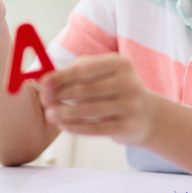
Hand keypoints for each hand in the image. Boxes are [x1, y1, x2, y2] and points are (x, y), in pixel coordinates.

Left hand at [38, 53, 157, 144]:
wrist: (147, 115)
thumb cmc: (116, 90)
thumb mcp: (105, 73)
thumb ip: (79, 71)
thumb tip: (47, 78)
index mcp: (121, 63)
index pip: (84, 69)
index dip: (61, 76)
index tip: (43, 82)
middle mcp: (128, 82)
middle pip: (85, 90)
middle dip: (60, 95)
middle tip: (44, 100)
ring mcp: (130, 105)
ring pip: (88, 110)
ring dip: (64, 112)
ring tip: (50, 114)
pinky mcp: (128, 126)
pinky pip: (95, 128)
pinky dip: (76, 127)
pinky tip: (63, 125)